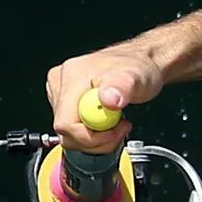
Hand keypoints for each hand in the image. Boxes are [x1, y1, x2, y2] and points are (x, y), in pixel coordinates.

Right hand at [45, 50, 165, 149]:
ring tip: (114, 123)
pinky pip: (74, 129)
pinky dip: (92, 133)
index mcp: (71, 77)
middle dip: (95, 140)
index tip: (114, 131)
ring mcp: (61, 93)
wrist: (140, 62)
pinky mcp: (67, 101)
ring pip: (69, 134)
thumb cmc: (138, 67)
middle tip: (118, 129)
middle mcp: (60, 83)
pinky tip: (105, 121)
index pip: (66, 124)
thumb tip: (108, 99)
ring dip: (95, 138)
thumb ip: (122, 88)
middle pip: (65, 132)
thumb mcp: (136, 77)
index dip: (90, 137)